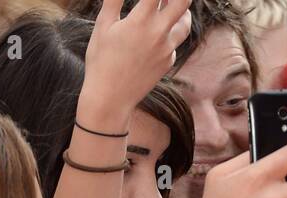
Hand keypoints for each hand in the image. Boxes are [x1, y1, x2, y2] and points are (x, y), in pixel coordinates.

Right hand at [79, 0, 192, 129]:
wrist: (111, 97)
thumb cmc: (101, 60)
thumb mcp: (103, 25)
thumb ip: (114, 0)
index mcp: (141, 21)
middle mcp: (159, 34)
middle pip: (183, 3)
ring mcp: (168, 50)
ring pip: (185, 24)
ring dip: (180, 11)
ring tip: (169, 5)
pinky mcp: (169, 62)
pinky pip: (174, 42)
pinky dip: (169, 32)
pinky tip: (156, 32)